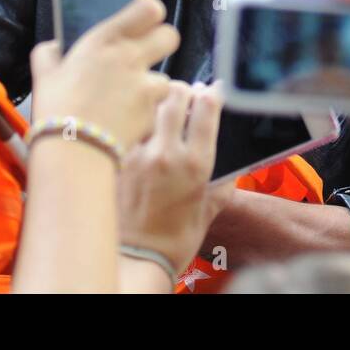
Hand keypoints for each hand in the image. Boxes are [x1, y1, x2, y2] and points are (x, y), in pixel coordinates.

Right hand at [29, 0, 177, 151]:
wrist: (72, 150)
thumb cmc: (55, 109)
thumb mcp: (44, 75)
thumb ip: (49, 54)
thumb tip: (53, 47)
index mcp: (105, 40)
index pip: (150, 8)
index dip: (151, 14)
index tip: (144, 23)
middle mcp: (130, 58)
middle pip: (171, 36)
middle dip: (163, 44)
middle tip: (148, 56)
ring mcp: (145, 85)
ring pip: (165, 77)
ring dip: (152, 87)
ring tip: (130, 100)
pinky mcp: (153, 112)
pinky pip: (157, 108)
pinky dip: (148, 113)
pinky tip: (129, 121)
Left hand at [119, 81, 230, 274]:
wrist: (137, 259)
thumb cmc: (176, 238)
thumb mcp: (211, 208)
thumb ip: (225, 182)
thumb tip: (234, 164)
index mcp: (197, 163)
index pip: (206, 107)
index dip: (211, 92)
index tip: (212, 90)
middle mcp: (167, 153)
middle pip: (175, 94)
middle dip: (183, 91)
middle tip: (185, 96)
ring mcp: (137, 153)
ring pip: (147, 106)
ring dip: (156, 102)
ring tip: (158, 109)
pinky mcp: (115, 158)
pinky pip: (127, 126)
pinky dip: (134, 122)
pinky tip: (136, 130)